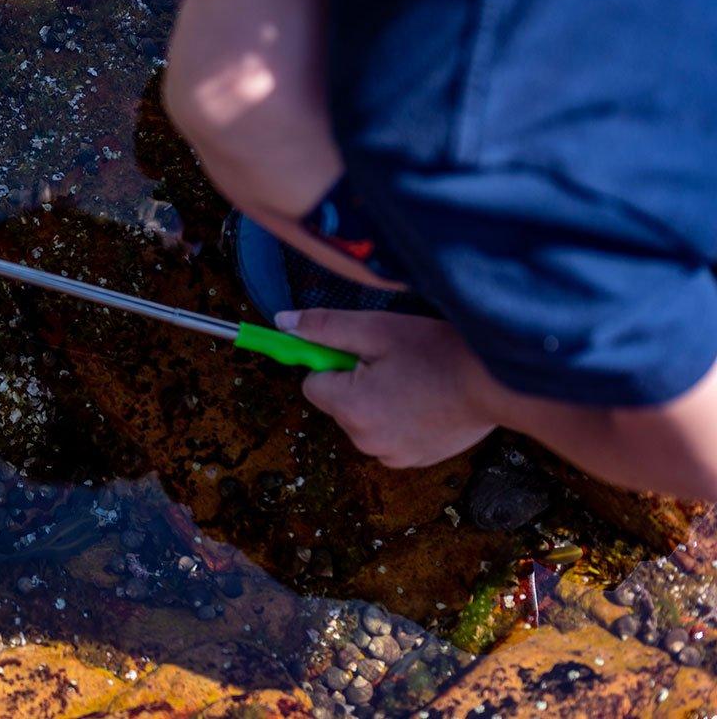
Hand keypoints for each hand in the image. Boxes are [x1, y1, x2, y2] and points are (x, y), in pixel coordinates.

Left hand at [282, 309, 499, 467]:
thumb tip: (282, 325)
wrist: (502, 384)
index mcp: (350, 409)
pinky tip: (428, 400)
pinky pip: (389, 435)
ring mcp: (393, 456)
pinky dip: (401, 418)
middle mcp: (366, 441)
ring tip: (417, 381)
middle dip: (356, 382)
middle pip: (338, 404)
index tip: (363, 352)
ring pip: (364, 420)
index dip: (334, 363)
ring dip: (379, 401)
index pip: (313, 384)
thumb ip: (323, 328)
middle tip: (396, 364)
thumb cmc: (439, 352)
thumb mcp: (376, 330)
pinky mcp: (418, 460)